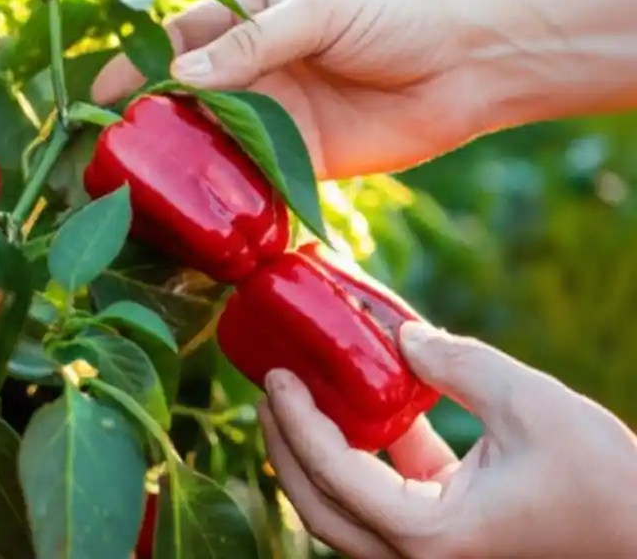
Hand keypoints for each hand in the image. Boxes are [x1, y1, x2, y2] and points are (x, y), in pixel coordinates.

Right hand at [91, 0, 503, 179]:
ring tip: (141, 191)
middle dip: (150, 123)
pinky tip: (198, 212)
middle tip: (112, 156)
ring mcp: (277, 115)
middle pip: (187, 97)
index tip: (104, 97)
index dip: (141, 65)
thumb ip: (252, 41)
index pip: (181, 38)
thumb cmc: (398, 9)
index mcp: (252, 12)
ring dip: (182, 164)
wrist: (474, 59)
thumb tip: (183, 76)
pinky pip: (254, 179)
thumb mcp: (321, 7)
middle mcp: (256, 67)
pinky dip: (227, 195)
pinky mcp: (303, 160)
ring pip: (213, 142)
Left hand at [259, 322, 636, 557]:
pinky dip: (367, 461)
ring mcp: (432, 556)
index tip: (274, 377)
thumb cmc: (606, 483)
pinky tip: (364, 410)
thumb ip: (459, 365)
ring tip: (299, 399)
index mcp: (429, 537)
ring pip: (347, 511)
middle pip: (320, 505)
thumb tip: (402, 335)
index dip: (297, 422)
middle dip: (286, 447)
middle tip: (269, 390)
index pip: (334, 474)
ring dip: (318, 456)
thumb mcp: (531, 405)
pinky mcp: (450, 541)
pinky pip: (388, 502)